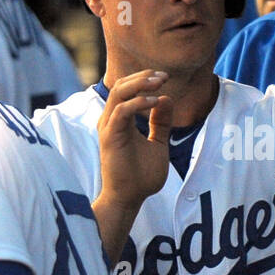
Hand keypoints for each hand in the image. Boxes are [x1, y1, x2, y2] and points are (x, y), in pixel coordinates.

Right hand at [96, 70, 173, 212]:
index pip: (126, 89)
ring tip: (159, 83)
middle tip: (164, 77)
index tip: (165, 78)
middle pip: (121, 85)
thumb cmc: (140, 176)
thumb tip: (166, 99)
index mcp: (120, 119)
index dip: (144, 79)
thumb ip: (161, 123)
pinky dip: (138, 103)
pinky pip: (121, 111)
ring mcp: (108, 127)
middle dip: (143, 77)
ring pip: (118, 93)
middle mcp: (111, 120)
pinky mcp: (110, 137)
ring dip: (140, 84)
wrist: (130, 198)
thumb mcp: (158, 143)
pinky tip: (154, 102)